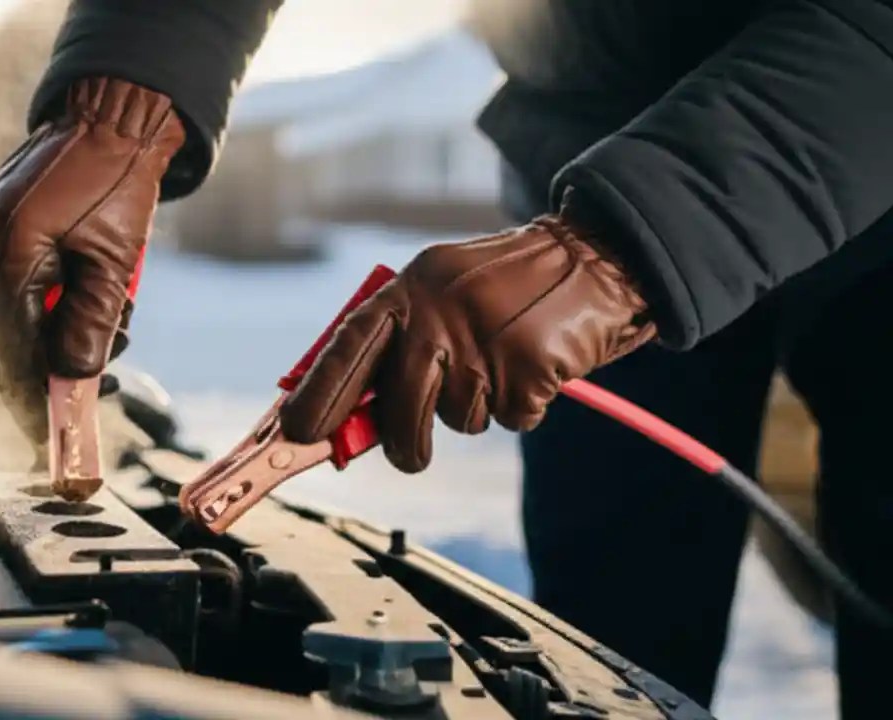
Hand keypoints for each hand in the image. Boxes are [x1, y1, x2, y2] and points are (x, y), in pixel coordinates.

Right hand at [0, 77, 184, 440]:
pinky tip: (98, 294)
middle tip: (99, 384)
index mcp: (11, 250)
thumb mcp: (115, 262)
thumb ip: (92, 324)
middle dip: (56, 362)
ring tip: (118, 317)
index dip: (31, 395)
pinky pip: (25, 278)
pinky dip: (59, 297)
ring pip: (22, 306)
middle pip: (14, 331)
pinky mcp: (4, 221)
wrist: (116, 116)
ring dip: (66, 326)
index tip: (48, 435)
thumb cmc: (121, 183)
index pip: (13, 345)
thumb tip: (73, 380)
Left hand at [279, 211, 655, 472]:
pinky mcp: (528, 370)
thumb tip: (349, 413)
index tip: (298, 431)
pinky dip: (522, 405)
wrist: (594, 257)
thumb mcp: (441, 289)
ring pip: (459, 419)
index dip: (320, 392)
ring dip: (479, 408)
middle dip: (403, 443)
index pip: (349, 345)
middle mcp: (438, 314)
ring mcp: (483, 342)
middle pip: (400, 407)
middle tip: (411, 456)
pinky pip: (510, 419)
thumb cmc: (505, 286)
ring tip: (500, 363)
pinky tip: (533, 366)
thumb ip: (397, 341)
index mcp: (410, 289)